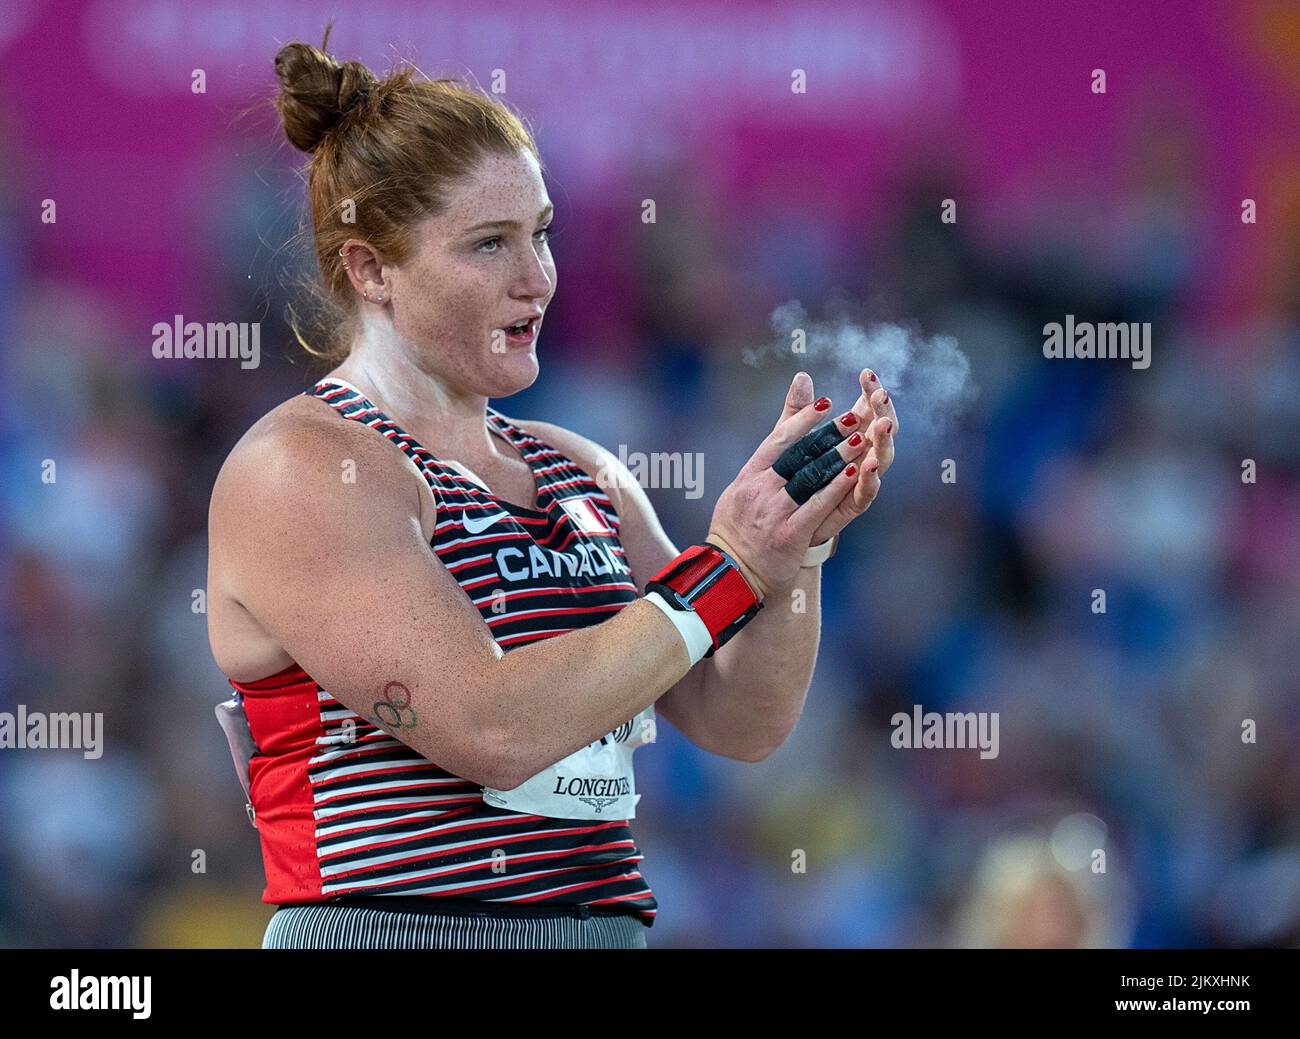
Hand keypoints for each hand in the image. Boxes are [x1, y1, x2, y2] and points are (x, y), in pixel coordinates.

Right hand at [706, 372, 872, 598]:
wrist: (729, 574)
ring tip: (860, 438)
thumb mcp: (742, 488)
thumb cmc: (737, 528)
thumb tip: (772, 435)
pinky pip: (816, 506)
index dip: (803, 419)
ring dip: (837, 455)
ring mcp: (774, 511)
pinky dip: (836, 487)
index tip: (825, 402)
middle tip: (852, 416)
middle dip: (828, 433)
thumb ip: (764, 458)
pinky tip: (855, 473)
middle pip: (798, 454)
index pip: (778, 440)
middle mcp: (760, 490)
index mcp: (749, 476)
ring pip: (810, 476)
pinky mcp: (789, 534)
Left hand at [805, 367, 896, 546]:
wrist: (783, 524)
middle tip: (880, 395)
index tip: (866, 373)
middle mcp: (861, 457)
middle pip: (882, 430)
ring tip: (881, 424)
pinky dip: (869, 478)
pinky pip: (866, 492)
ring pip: (881, 459)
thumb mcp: (791, 440)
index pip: (868, 410)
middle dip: (883, 411)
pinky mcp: (852, 506)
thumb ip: (799, 410)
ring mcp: (859, 481)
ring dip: (883, 441)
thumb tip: (802, 376)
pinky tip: (868, 464)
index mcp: (851, 438)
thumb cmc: (793, 479)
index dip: (870, 392)